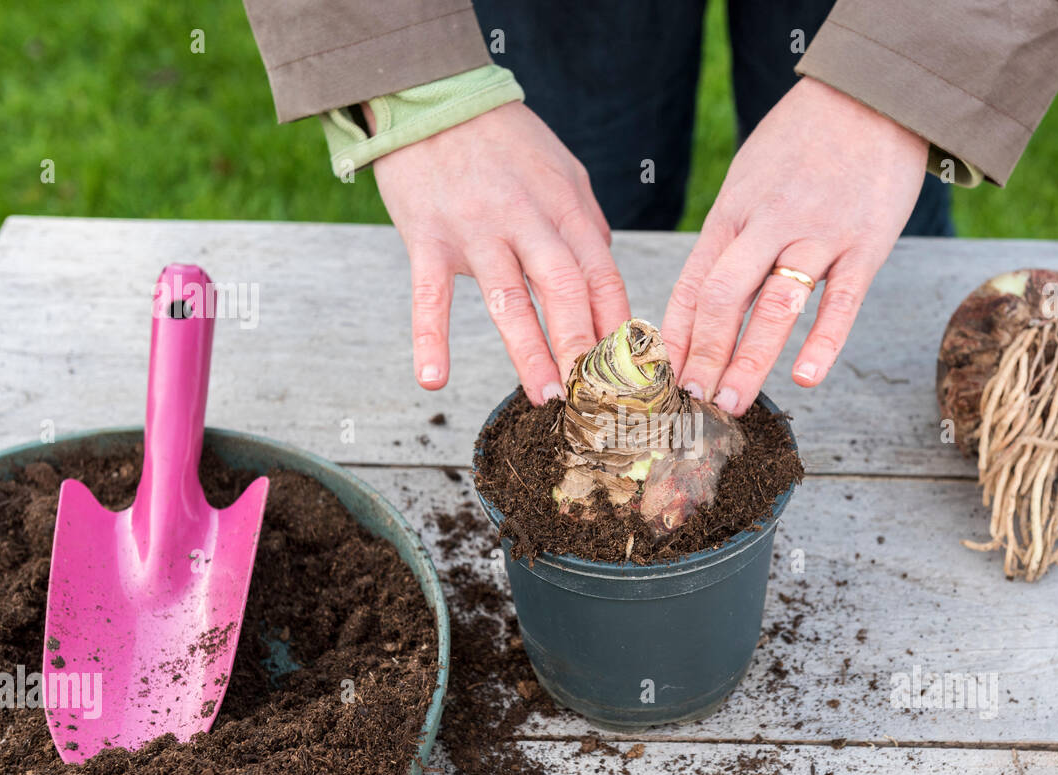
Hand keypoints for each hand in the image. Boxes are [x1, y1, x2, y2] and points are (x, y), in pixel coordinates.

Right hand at [370, 101, 630, 403]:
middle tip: (595, 394)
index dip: (618, 324)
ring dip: (529, 351)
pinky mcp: (427, 236)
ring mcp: (476, 229)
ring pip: (508, 298)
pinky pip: (429, 294)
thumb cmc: (503, 141)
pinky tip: (434, 379)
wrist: (433, 95)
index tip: (630, 369)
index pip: (602, 274)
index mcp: (564, 208)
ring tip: (546, 395)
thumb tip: (604, 273)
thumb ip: (585, 223)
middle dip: (583, 345)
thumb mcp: (562, 170)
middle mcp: (527, 219)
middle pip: (564, 288)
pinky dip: (430, 338)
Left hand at [661, 77, 928, 413]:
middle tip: (694, 400)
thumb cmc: (803, 141)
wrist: (872, 95)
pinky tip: (805, 378)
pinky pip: (842, 301)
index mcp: (734, 211)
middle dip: (705, 355)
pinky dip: (823, 342)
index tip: (664, 376)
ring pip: (777, 306)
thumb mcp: (750, 177)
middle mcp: (769, 224)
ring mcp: (818, 234)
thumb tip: (707, 294)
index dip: (676, 335)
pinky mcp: (866, 243)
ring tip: (733, 401)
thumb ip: (732, 233)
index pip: (694, 282)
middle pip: (725, 299)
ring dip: (750, 360)